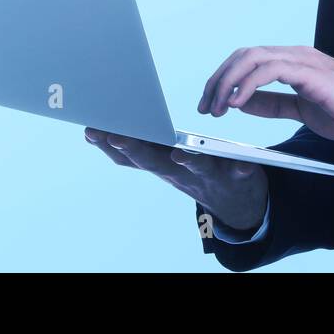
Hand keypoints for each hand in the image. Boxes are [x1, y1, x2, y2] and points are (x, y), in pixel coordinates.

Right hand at [84, 127, 268, 231]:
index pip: (131, 155)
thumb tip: (96, 130)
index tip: (90, 129)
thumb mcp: (162, 161)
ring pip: (195, 168)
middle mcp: (180, 172)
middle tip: (116, 135)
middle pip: (155, 161)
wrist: (235, 203)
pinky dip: (240, 167)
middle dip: (135, 149)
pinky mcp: (237, 176)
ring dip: (186, 162)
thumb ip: (137, 147)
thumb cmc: (193, 172)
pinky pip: (239, 171)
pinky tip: (242, 162)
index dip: (109, 144)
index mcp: (162, 163)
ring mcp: (208, 176)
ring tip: (179, 154)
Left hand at [197, 46, 333, 142]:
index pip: (249, 60)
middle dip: (218, 79)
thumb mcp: (301, 110)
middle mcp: (296, 55)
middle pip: (244, 55)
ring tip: (217, 107)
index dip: (224, 79)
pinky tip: (237, 102)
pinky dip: (247, 84)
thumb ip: (273, 104)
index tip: (210, 103)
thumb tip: (242, 102)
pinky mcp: (310, 72)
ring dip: (227, 83)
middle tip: (205, 106)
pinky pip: (269, 71)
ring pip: (252, 58)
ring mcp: (303, 61)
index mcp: (294, 62)